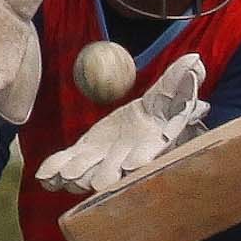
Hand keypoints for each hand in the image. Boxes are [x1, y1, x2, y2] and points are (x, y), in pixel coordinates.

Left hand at [35, 53, 207, 194]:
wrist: (142, 122)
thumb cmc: (161, 108)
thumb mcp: (171, 92)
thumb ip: (181, 81)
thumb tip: (194, 60)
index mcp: (152, 144)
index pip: (149, 154)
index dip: (141, 159)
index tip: (133, 164)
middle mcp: (126, 160)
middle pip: (117, 171)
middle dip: (106, 174)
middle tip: (94, 180)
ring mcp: (102, 162)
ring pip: (88, 173)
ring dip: (77, 175)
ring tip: (65, 176)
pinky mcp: (84, 157)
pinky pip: (67, 164)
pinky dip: (55, 169)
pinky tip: (46, 175)